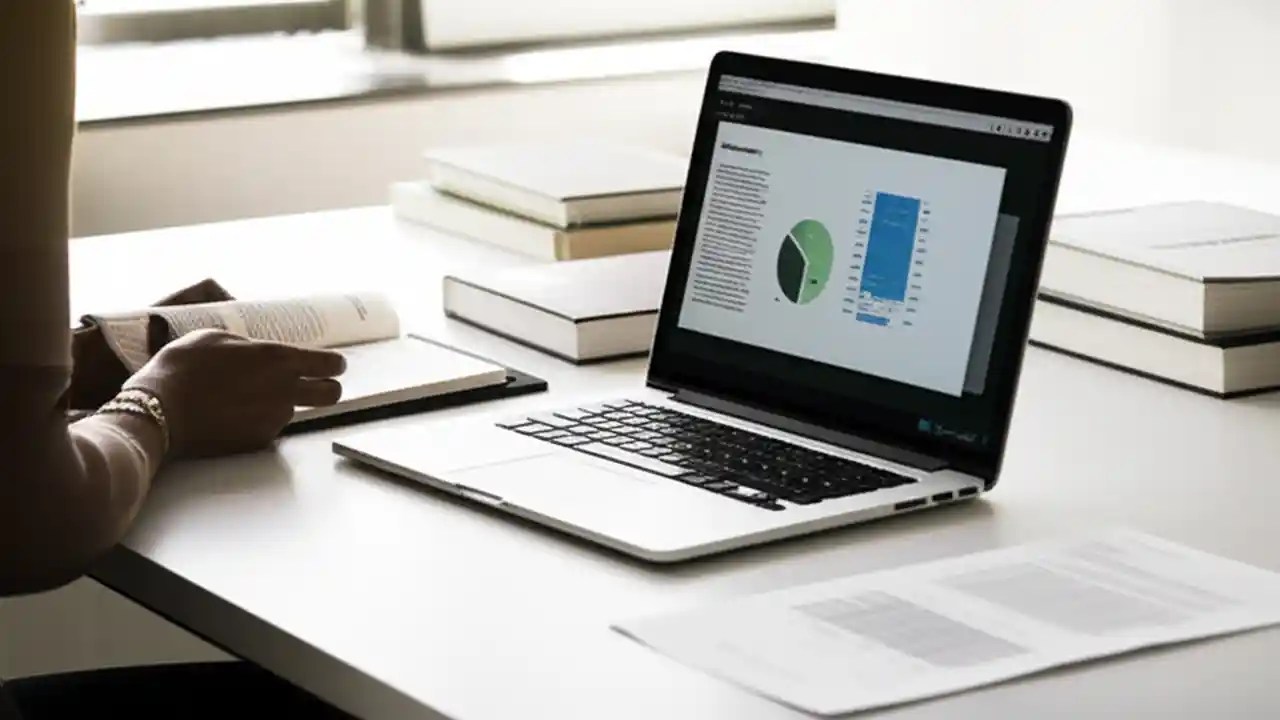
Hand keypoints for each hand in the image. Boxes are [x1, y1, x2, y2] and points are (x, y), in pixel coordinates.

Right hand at [125, 329, 346, 457]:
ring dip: (280, 404)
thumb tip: (261, 352)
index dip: (334, 364)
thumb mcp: (217, 338)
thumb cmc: (183, 368)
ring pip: (293, 410)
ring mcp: (274, 419)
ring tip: (243, 397)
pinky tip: (231, 414)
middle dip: (328, 388)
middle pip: (332, 394)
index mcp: (278, 359)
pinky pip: (268, 427)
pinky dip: (258, 421)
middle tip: (316, 385)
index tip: (332, 365)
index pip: (330, 364)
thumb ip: (251, 346)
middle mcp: (285, 391)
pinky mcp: (259, 440)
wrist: (159, 410)